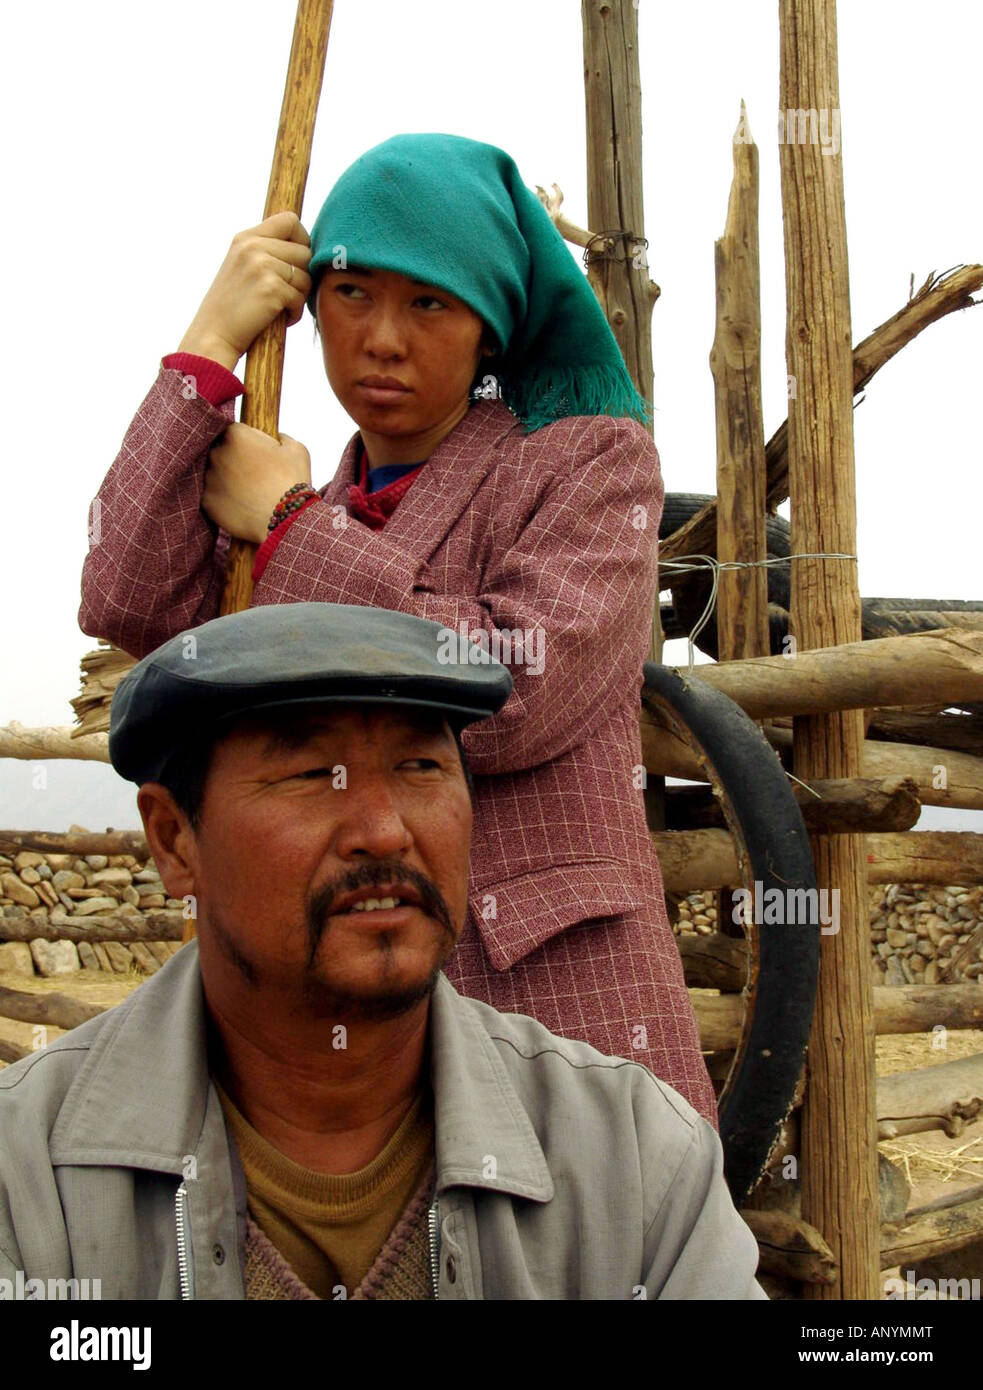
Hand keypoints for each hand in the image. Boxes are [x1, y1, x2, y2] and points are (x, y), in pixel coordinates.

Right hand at [178, 211, 311, 370]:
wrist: (213, 335)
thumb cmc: (232, 307)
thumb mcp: (242, 266)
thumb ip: (267, 251)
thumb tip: (305, 247)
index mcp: (246, 238)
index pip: (290, 220)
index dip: (302, 240)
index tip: (295, 261)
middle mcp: (253, 246)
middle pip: (304, 251)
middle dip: (302, 275)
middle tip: (285, 292)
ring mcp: (262, 266)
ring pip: (306, 277)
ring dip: (298, 297)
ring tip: (277, 307)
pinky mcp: (271, 288)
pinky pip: (300, 298)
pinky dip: (293, 313)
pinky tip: (276, 318)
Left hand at [201, 424, 312, 543]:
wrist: (284, 521)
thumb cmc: (293, 482)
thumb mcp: (296, 449)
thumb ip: (281, 437)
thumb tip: (276, 437)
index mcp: (237, 435)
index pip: (235, 431)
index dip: (248, 442)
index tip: (258, 454)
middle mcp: (218, 452)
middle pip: (222, 451)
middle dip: (235, 459)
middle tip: (254, 475)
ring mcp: (210, 477)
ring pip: (216, 474)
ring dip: (228, 480)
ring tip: (250, 493)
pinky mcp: (206, 501)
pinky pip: (213, 495)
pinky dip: (225, 499)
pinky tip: (242, 505)